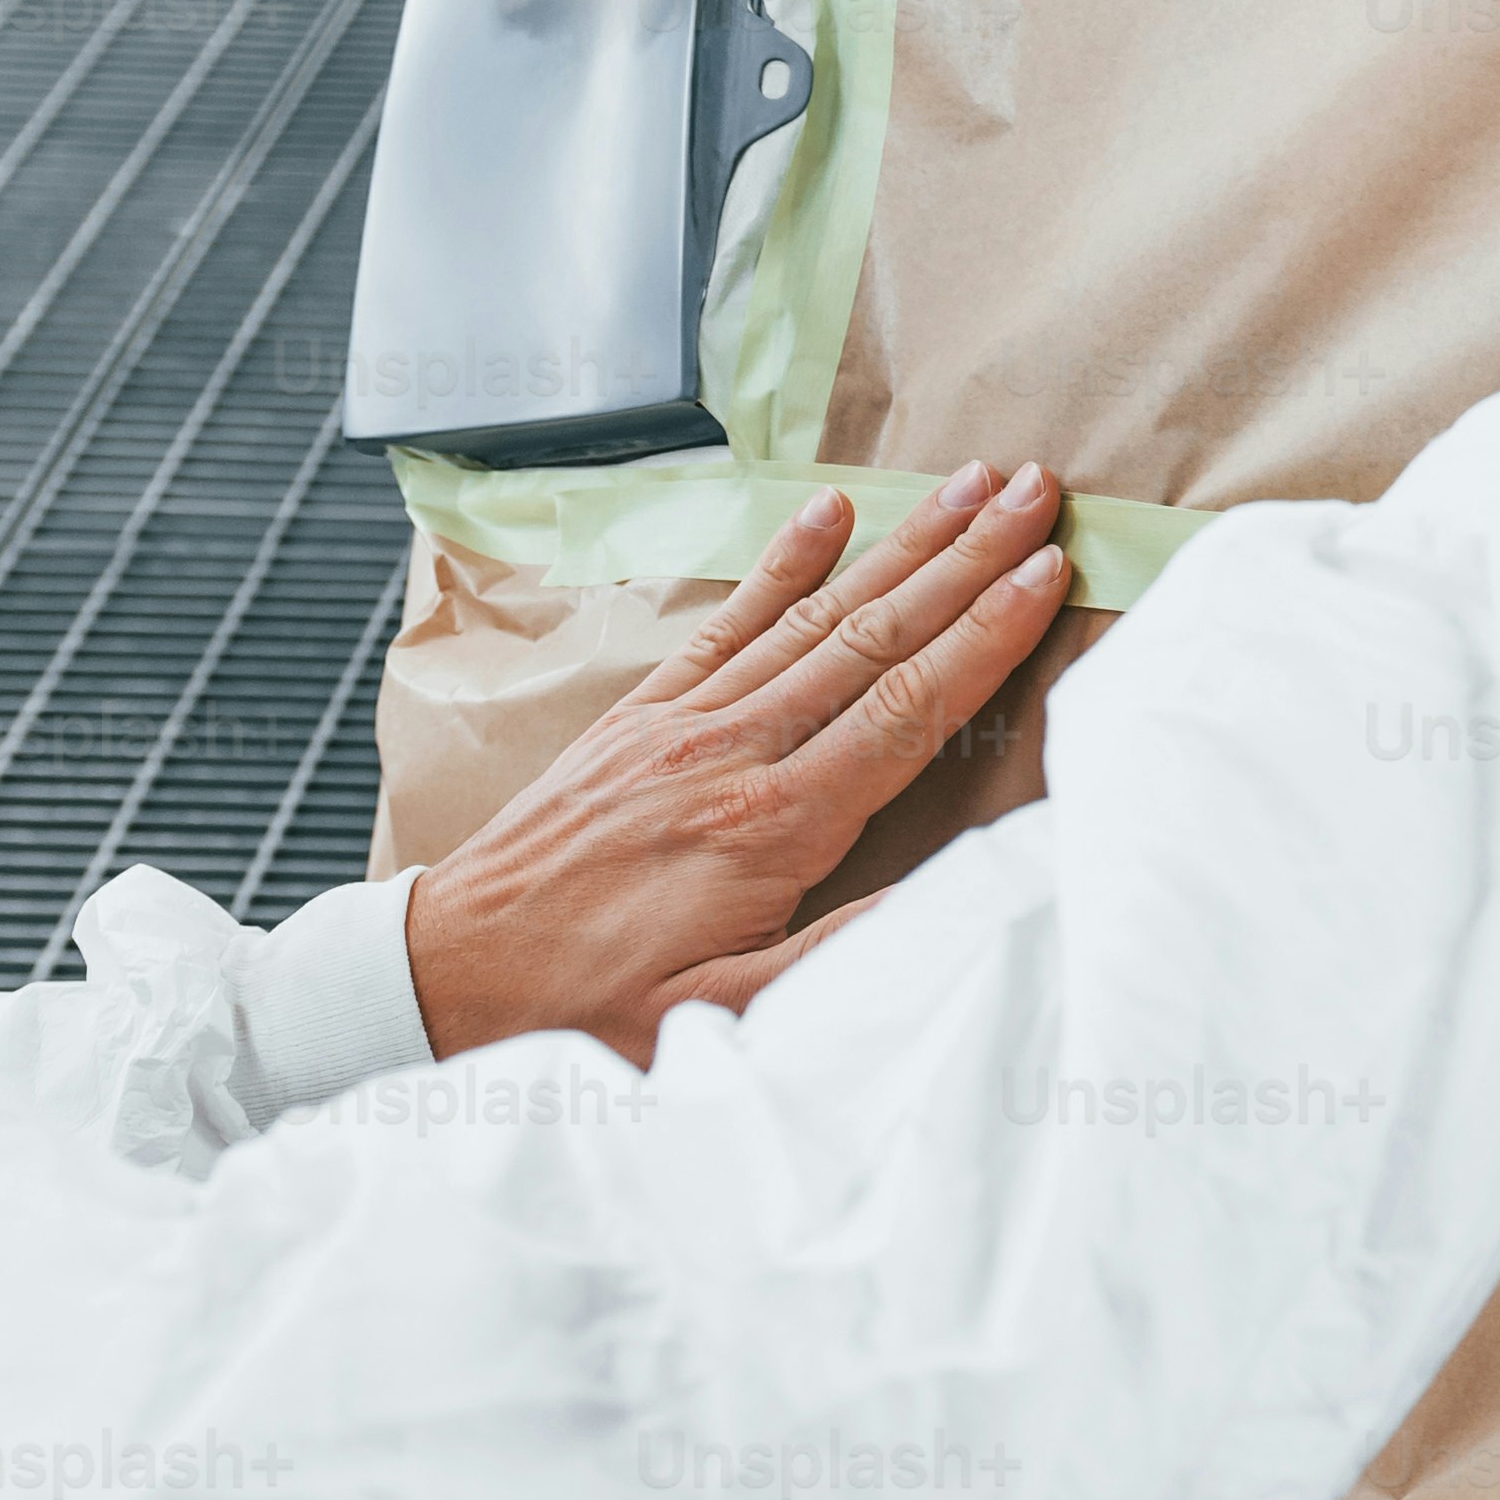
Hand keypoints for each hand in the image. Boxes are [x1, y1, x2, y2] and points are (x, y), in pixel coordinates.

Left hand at [401, 464, 1075, 1056]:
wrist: (453, 972)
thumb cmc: (592, 1007)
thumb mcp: (725, 1015)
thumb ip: (840, 954)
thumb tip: (954, 895)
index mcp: (772, 827)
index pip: (905, 710)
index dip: (983, 637)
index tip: (1046, 572)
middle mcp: (734, 753)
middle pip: (874, 636)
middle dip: (965, 560)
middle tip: (1035, 491)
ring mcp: (685, 723)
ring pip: (815, 616)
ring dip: (900, 545)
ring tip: (967, 484)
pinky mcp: (642, 715)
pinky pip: (727, 624)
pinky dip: (782, 564)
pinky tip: (827, 512)